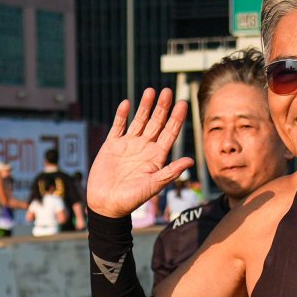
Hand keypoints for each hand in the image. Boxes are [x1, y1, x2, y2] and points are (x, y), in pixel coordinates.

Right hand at [85, 88, 192, 218]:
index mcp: (156, 157)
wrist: (106, 205)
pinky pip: (118, 126)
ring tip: (151, 91)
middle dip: (162, 107)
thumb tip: (190, 161)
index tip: (183, 103)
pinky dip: (122, 115)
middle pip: (156, 123)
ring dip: (145, 106)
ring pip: (139, 120)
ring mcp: (128, 145)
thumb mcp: (153, 186)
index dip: (177, 118)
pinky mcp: (112, 145)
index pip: (170, 133)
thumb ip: (170, 172)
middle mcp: (144, 148)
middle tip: (168, 91)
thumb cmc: (131, 200)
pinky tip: (127, 103)